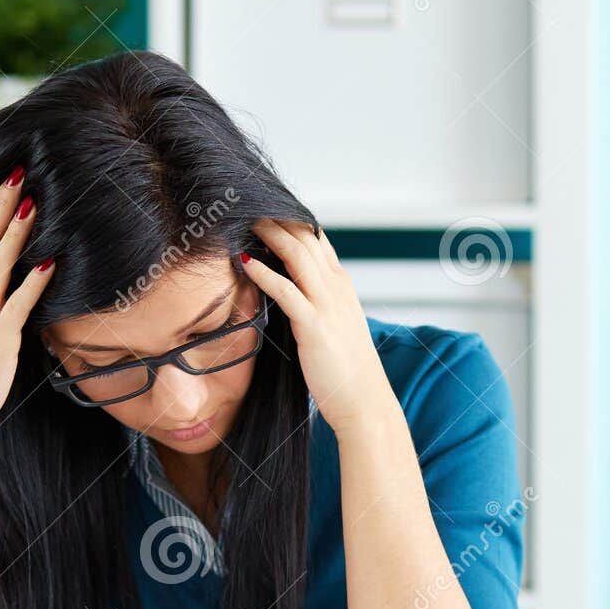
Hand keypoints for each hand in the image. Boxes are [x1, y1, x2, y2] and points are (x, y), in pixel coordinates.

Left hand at [241, 220, 398, 434]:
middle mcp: (337, 288)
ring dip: (270, 235)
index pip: (317, 240)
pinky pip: (286, 291)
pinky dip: (264, 273)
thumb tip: (288, 291)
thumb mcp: (334, 324)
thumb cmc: (345, 369)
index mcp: (342, 285)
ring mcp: (328, 305)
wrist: (364, 400)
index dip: (292, 222)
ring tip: (245, 222)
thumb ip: (315, 302)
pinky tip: (245, 263)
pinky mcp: (314, 326)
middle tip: (249, 208)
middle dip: (277, 219)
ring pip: (298, 255)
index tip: (266, 212)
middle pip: (306, 238)